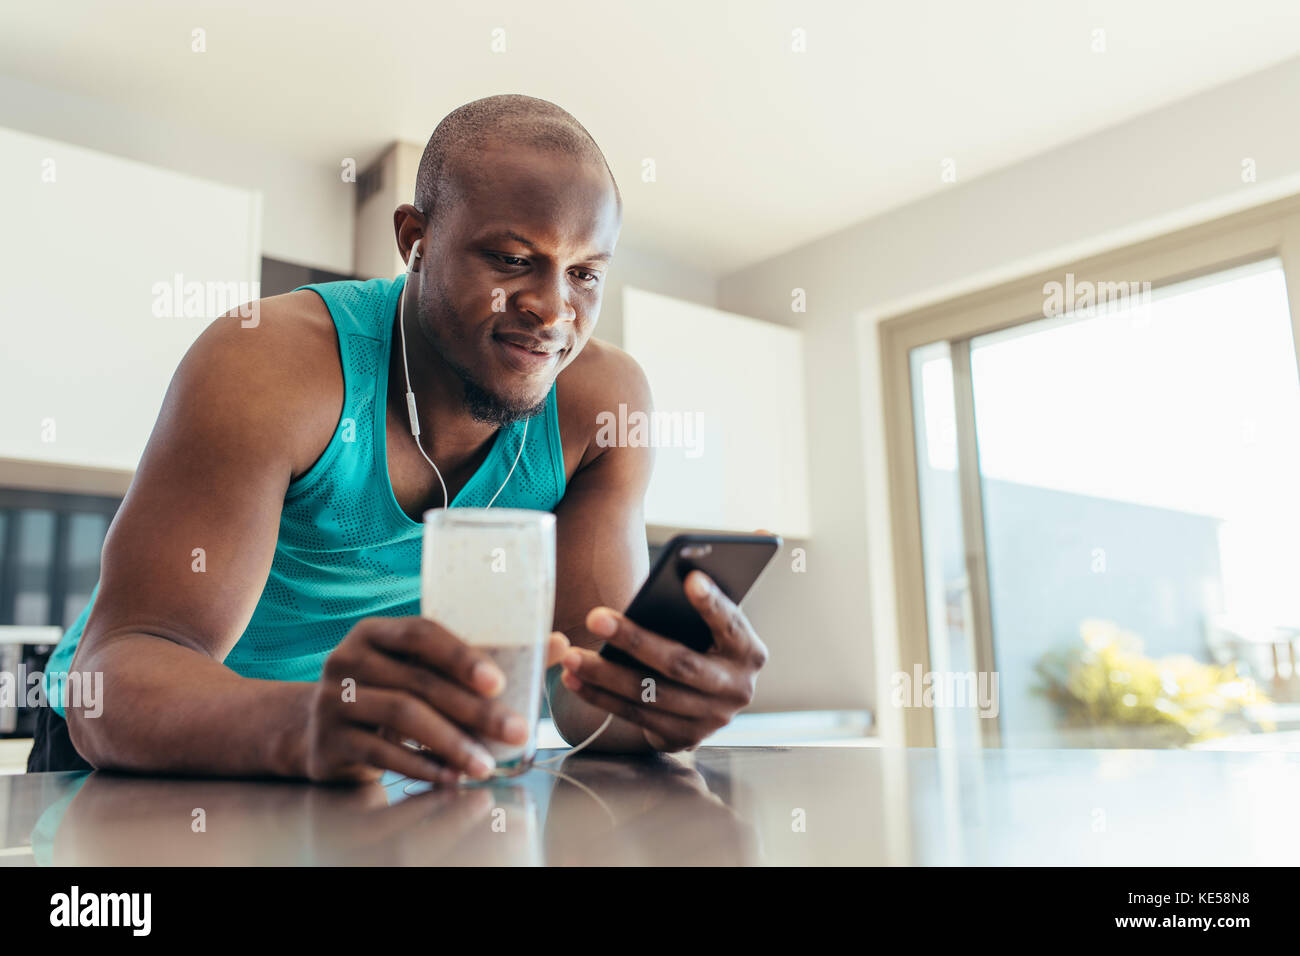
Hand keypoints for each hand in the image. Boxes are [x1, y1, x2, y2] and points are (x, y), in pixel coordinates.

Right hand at [303, 616, 569, 782]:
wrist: (315, 729)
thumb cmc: (389, 689)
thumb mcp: (423, 667)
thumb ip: (488, 657)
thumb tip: (559, 644)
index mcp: (376, 632)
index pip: (421, 633)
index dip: (461, 656)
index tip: (498, 682)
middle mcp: (349, 659)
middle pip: (420, 682)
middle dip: (474, 711)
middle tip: (516, 731)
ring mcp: (334, 701)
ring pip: (403, 718)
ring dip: (451, 743)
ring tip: (486, 764)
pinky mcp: (330, 742)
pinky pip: (383, 754)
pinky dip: (423, 767)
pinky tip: (453, 776)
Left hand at [558, 568, 768, 752]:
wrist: (706, 701)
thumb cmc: (704, 642)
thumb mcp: (718, 618)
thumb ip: (726, 580)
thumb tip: (762, 531)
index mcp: (749, 651)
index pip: (731, 622)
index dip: (711, 603)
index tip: (690, 577)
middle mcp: (736, 689)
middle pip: (679, 663)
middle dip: (633, 639)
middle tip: (594, 616)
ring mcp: (711, 719)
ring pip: (650, 694)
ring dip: (605, 674)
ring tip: (570, 654)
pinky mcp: (684, 738)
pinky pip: (635, 716)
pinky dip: (600, 698)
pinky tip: (574, 678)